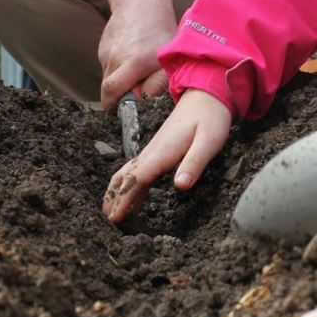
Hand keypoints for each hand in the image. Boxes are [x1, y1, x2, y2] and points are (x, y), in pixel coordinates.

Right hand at [97, 0, 177, 108]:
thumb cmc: (160, 29)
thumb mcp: (168, 56)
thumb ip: (159, 80)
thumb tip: (146, 98)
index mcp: (133, 62)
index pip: (112, 93)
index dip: (114, 106)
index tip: (122, 111)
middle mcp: (115, 58)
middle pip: (108, 89)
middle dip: (117, 96)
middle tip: (133, 94)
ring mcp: (106, 52)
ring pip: (109, 77)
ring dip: (120, 80)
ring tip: (137, 69)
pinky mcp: (102, 47)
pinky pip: (108, 65)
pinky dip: (118, 68)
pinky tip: (131, 56)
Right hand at [103, 89, 231, 222]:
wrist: (205, 96)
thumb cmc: (210, 119)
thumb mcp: (208, 143)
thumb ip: (193, 164)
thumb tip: (180, 186)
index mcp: (161, 152)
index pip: (136, 179)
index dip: (124, 199)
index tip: (114, 218)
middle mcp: (152, 152)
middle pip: (124, 177)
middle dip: (113, 198)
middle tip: (106, 220)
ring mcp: (152, 151)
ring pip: (127, 173)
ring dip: (117, 192)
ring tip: (111, 212)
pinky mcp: (157, 151)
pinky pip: (136, 171)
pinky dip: (128, 185)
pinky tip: (131, 197)